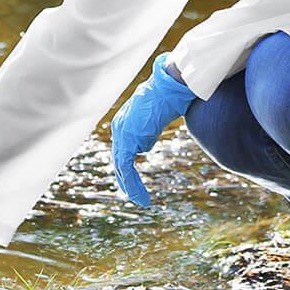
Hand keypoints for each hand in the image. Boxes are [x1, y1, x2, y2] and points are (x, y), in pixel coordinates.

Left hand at [107, 52, 195, 207]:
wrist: (168, 89)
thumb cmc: (170, 96)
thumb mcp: (159, 114)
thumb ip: (153, 125)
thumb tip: (153, 134)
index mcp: (125, 120)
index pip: (122, 147)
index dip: (126, 165)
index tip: (132, 178)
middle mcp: (119, 127)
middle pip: (119, 159)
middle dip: (126, 179)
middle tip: (134, 195)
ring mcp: (121, 134)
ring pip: (122, 167)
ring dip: (131, 186)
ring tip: (141, 201)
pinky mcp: (127, 141)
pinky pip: (126, 168)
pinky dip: (133, 184)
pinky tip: (140, 197)